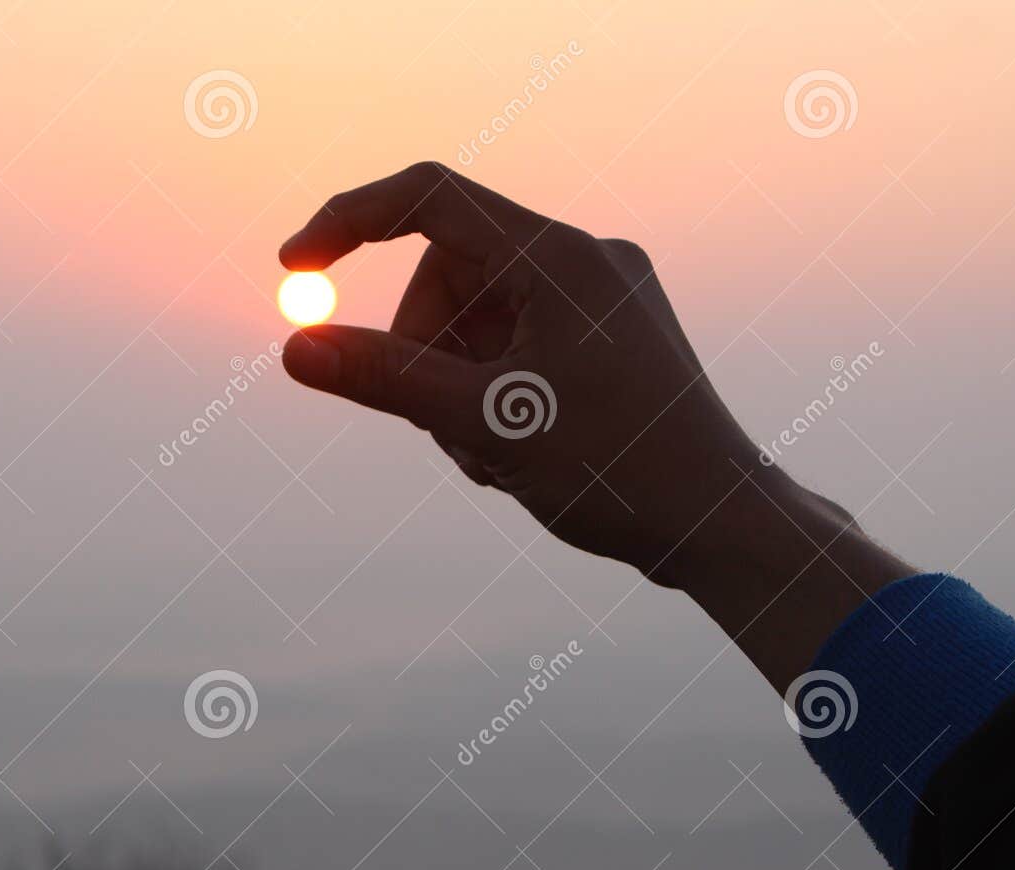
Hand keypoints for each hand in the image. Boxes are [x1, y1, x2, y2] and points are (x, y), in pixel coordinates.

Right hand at [278, 162, 761, 587]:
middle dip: (421, 349)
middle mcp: (586, 262)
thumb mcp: (486, 425)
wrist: (721, 524)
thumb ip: (386, 380)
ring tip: (487, 455)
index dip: (348, 222)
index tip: (293, 270)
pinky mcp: (607, 337)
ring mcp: (601, 300)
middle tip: (437, 425)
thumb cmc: (619, 473)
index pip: (429, 199)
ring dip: (455, 385)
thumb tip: (296, 347)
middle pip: (448, 274)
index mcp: (561, 259)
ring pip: (476, 319)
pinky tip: (514, 455)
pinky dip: (492, 393)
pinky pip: (516, 343)